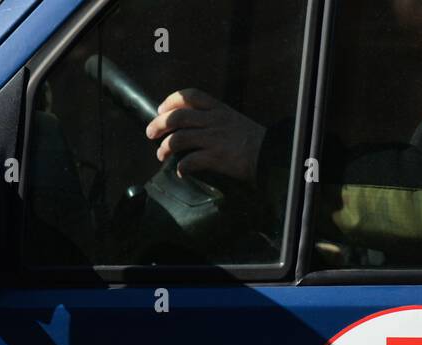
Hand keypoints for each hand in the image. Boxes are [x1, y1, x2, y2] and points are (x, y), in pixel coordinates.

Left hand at [145, 89, 265, 182]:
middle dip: (159, 124)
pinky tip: (181, 171)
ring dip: (165, 147)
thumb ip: (214, 119)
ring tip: (161, 154)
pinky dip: (182, 167)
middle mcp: (213, 120)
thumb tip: (193, 125)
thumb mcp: (234, 120)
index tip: (161, 109)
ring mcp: (214, 138)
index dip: (171, 100)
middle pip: (177, 117)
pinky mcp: (216, 157)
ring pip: (179, 138)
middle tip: (151, 133)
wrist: (270, 155)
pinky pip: (191, 161)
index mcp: (218, 109)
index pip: (189, 96)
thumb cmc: (253, 140)